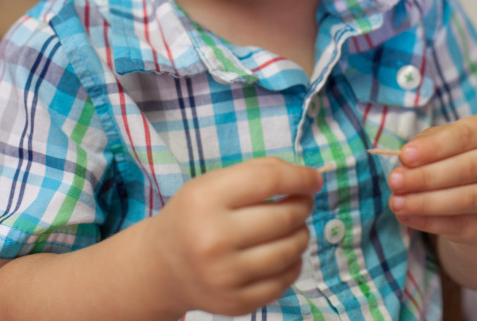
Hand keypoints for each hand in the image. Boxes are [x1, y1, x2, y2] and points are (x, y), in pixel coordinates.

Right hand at [145, 157, 322, 316]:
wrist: (161, 267)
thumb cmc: (194, 214)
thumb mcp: (213, 182)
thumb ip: (257, 172)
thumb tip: (307, 178)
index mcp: (206, 199)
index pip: (268, 181)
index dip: (299, 177)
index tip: (315, 178)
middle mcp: (213, 239)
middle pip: (284, 217)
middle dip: (303, 206)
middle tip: (302, 202)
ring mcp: (224, 276)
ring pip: (290, 250)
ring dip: (301, 233)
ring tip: (292, 226)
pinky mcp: (235, 303)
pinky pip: (284, 281)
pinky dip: (293, 263)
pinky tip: (283, 252)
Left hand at [387, 113, 476, 244]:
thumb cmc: (459, 153)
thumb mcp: (444, 139)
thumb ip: (426, 145)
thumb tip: (404, 162)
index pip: (464, 136)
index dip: (433, 147)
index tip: (404, 156)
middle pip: (467, 169)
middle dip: (426, 177)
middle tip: (394, 181)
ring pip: (468, 200)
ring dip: (426, 203)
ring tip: (396, 202)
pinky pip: (465, 226)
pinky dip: (432, 223)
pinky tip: (407, 217)